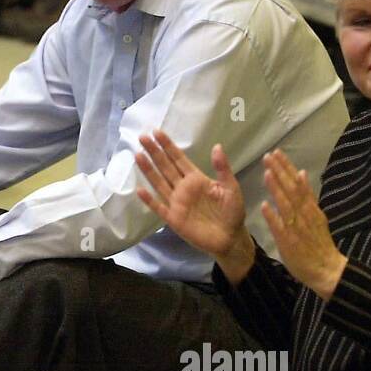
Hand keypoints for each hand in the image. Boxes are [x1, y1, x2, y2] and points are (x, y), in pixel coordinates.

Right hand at [135, 130, 246, 258]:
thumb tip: (217, 146)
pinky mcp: (173, 218)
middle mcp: (183, 188)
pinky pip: (159, 207)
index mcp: (196, 179)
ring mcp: (176, 203)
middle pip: (165, 167)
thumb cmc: (232, 212)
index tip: (157, 132)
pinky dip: (149, 200)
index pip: (178, 159)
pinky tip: (140, 190)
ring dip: (149, 170)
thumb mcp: (231, 188)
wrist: (230, 238)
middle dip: (154, 152)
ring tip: (138, 155)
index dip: (168, 146)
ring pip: (159, 183)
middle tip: (142, 137)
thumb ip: (223, 169)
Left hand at [259, 149, 346, 299]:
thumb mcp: (316, 215)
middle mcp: (305, 215)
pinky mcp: (289, 241)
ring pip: (287, 205)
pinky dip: (273, 217)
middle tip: (268, 155)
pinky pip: (280, 228)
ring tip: (267, 173)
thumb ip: (308, 196)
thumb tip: (302, 173)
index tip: (277, 153)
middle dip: (280, 172)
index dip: (287, 168)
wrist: (326, 270)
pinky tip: (264, 206)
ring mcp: (296, 227)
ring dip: (277, 189)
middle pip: (292, 189)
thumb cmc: (318, 243)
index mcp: (311, 208)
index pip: (298, 183)